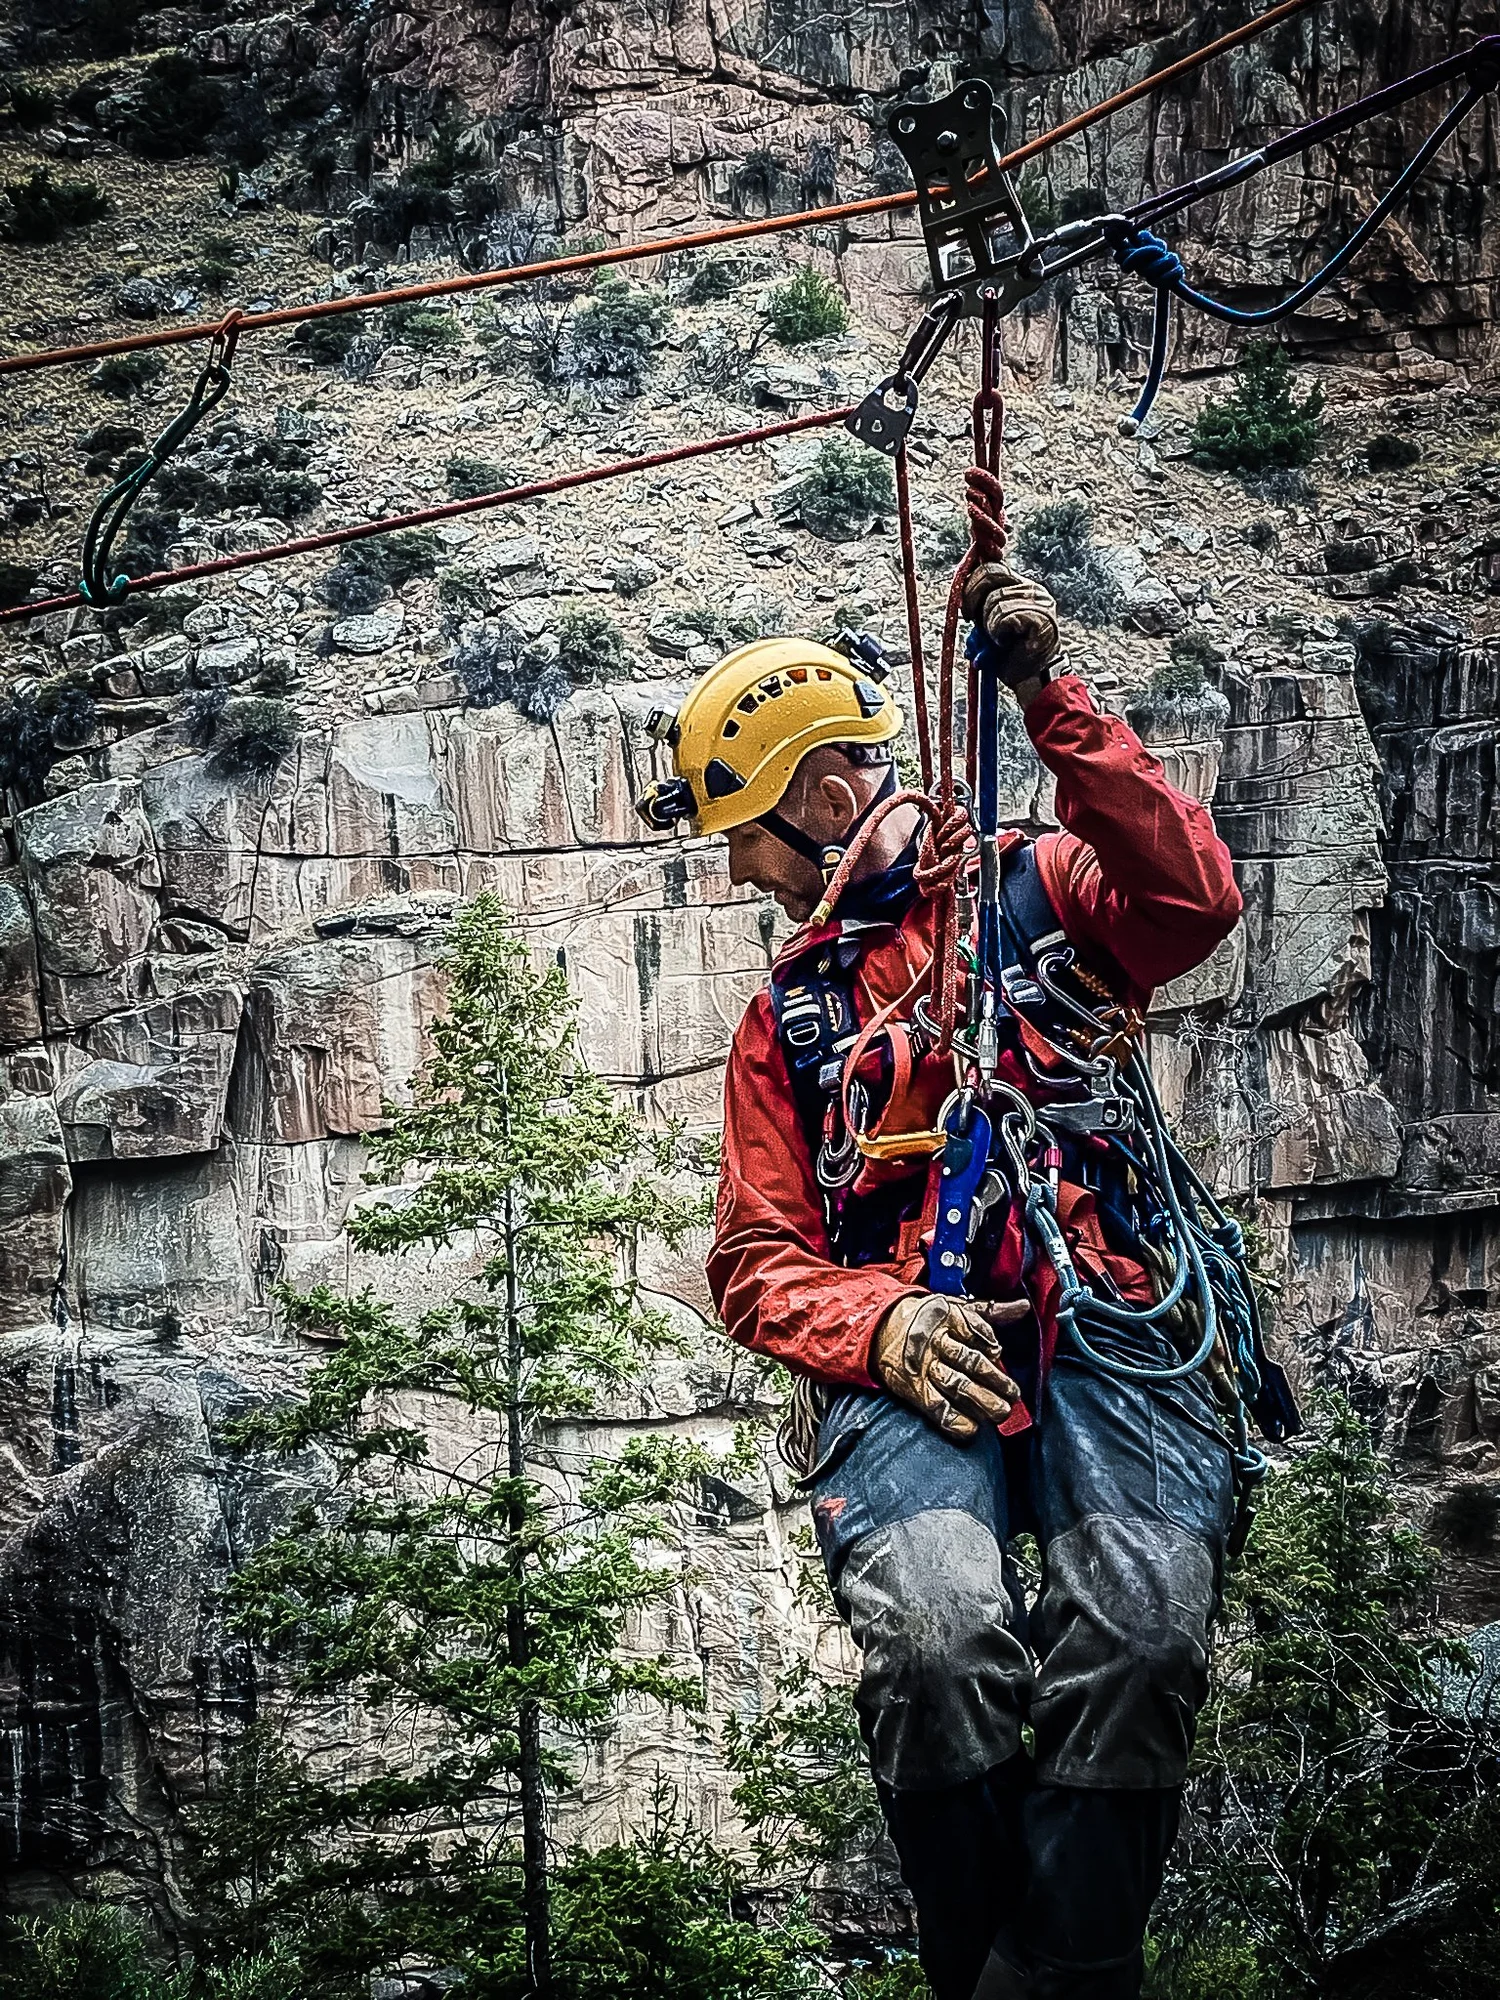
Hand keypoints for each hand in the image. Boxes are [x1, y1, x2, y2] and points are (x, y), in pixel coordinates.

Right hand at [870, 1293, 1026, 1442]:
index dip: (990, 1343)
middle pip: (970, 1361)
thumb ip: (990, 1312)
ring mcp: (923, 1367)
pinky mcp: (914, 1389)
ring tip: (1001, 1412)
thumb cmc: (929, 1319)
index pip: (975, 1330)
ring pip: (956, 1385)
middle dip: (995, 1379)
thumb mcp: (956, 1308)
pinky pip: (936, 1407)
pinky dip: (954, 1420)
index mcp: (947, 1316)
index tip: (1000, 1353)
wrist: (881, 1328)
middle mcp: (935, 1341)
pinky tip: (971, 1428)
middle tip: (1013, 1395)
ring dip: (981, 1401)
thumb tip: (1024, 1307)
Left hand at [961, 561, 1059, 686]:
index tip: (965, 606)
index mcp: (1019, 586)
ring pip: (995, 600)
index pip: (991, 566)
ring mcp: (1039, 602)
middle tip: (972, 621)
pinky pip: (1005, 617)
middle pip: (990, 575)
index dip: (972, 581)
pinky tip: (1004, 643)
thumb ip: (979, 606)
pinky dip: (997, 632)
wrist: (1031, 681)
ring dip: (988, 625)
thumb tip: (960, 592)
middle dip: (972, 598)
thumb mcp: (987, 625)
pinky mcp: (1042, 618)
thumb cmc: (1009, 656)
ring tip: (997, 640)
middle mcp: (1032, 589)